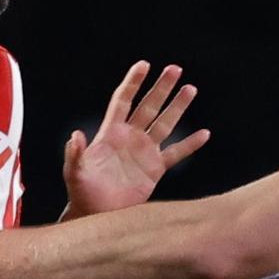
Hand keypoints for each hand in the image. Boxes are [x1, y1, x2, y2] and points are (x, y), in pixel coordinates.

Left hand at [62, 60, 208, 216]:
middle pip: (149, 106)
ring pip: (165, 123)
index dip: (133, 83)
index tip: (144, 65)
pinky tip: (204, 134)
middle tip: (175, 69)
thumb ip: (75, 153)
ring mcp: (144, 152)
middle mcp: (130, 137)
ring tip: (190, 89)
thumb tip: (75, 135)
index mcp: (110, 133)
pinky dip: (190, 144)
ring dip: (177, 107)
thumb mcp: (74, 172)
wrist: (97, 213)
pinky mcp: (155, 168)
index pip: (123, 101)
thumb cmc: (82, 192)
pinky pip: (176, 153)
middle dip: (161, 87)